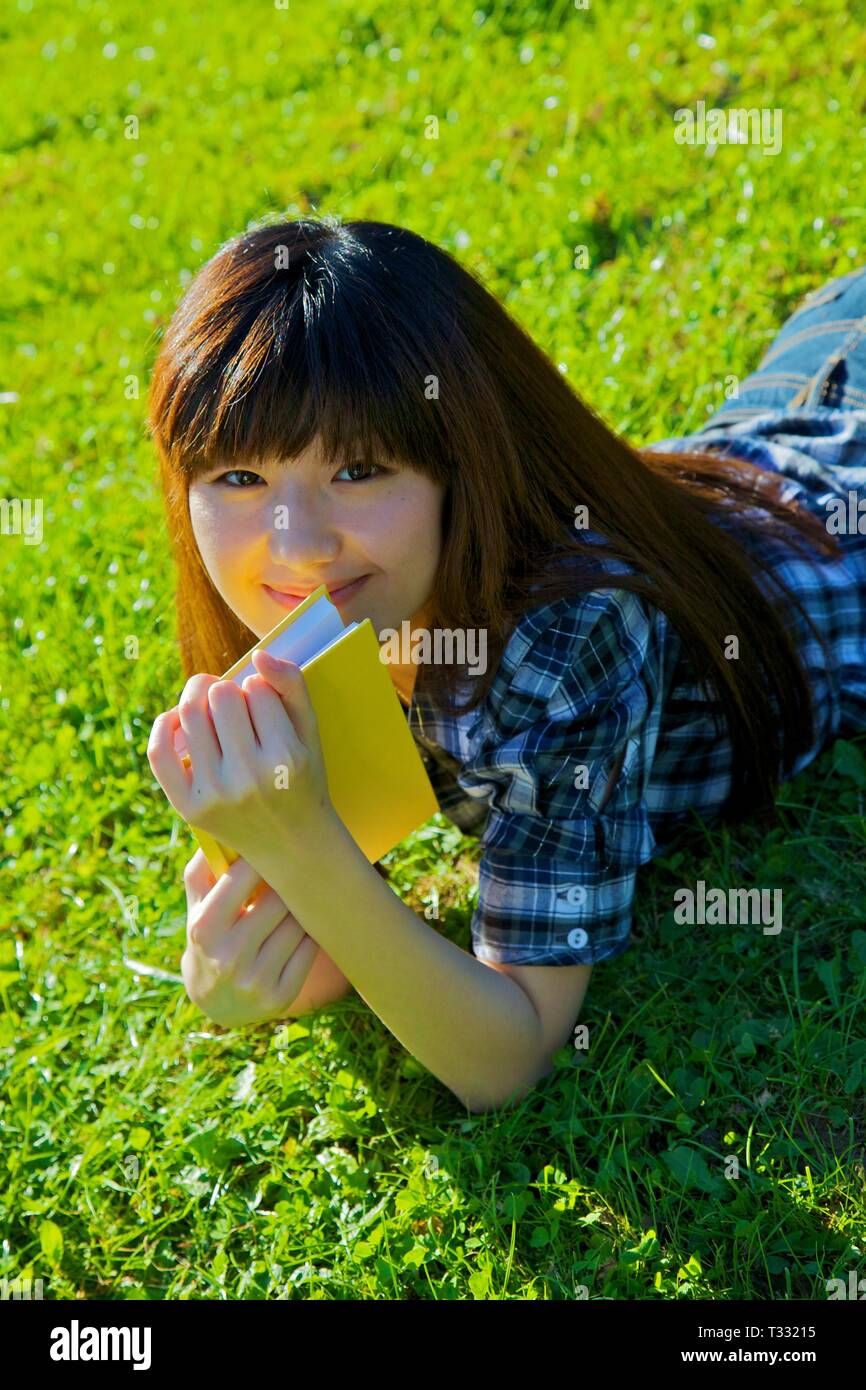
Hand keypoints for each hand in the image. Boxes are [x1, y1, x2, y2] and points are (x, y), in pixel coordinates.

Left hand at [147, 650, 334, 872]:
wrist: (292, 844)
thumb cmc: (303, 778)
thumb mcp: (311, 733)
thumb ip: (293, 686)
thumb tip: (258, 655)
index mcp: (285, 759)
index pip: (255, 689)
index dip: (259, 690)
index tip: (266, 709)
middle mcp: (249, 779)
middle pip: (221, 696)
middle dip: (229, 693)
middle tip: (238, 710)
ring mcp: (215, 795)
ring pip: (191, 713)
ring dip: (201, 701)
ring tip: (214, 710)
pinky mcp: (189, 808)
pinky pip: (160, 751)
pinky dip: (165, 725)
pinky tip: (180, 720)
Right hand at [181, 847, 319, 1026]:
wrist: (214, 1002)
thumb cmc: (209, 936)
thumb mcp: (196, 905)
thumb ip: (204, 867)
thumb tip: (221, 827)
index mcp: (204, 928)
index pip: (243, 876)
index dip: (264, 857)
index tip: (276, 847)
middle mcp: (228, 957)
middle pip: (278, 899)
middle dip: (287, 884)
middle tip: (296, 872)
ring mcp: (255, 980)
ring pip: (298, 923)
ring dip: (301, 908)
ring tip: (297, 901)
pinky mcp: (280, 997)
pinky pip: (311, 948)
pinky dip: (310, 934)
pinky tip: (303, 929)